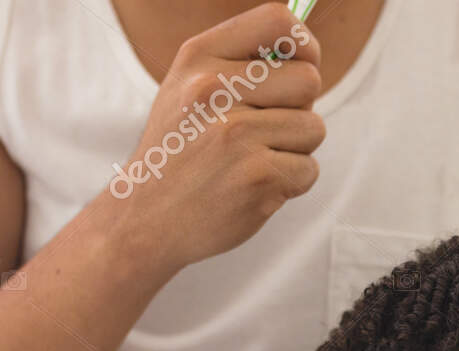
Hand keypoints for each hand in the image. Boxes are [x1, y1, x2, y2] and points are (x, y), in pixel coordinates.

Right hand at [110, 3, 325, 270]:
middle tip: (265, 131)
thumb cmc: (178, 153)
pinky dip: (291, 184)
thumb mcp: (187, 90)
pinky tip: (253, 188)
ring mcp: (237, 135)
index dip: (305, 44)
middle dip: (300, 109)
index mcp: (198, 57)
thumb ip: (239, 64)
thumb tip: (308, 54)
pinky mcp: (257, 177)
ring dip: (295, 150)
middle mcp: (214, 89)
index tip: (304, 64)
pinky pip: (309, 170)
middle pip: (308, 81)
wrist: (144, 220)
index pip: (277, 21)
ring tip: (253, 161)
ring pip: (314, 128)